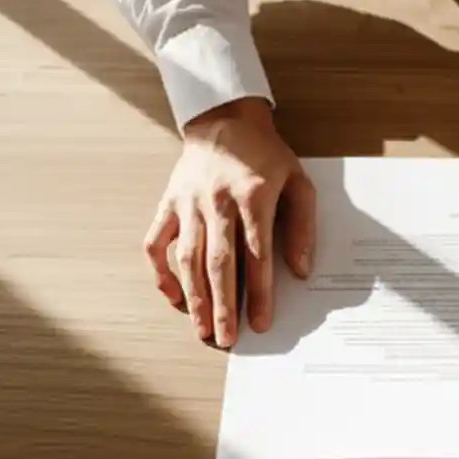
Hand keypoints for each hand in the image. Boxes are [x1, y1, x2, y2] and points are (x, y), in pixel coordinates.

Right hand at [144, 98, 314, 346]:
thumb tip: (300, 270)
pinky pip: (156, 242)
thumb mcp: (298, 181)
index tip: (261, 322)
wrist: (224, 119)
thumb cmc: (265, 156)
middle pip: (219, 262)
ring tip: (201, 330)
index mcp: (253, 195)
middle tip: (226, 339)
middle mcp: (217, 202)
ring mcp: (188, 203)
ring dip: (194, 297)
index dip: (259, 292)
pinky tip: (172, 296)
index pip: (257, 253)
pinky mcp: (168, 203)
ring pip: (187, 258)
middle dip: (222, 305)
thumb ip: (303, 225)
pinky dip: (160, 271)